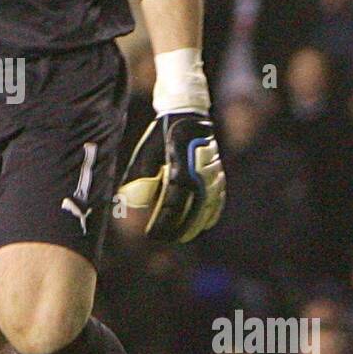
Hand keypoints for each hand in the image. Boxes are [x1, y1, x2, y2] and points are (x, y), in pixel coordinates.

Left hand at [116, 111, 224, 243]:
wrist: (188, 114)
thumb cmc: (162, 134)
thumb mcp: (146, 153)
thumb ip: (140, 178)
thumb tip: (133, 204)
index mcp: (181, 169)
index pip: (172, 205)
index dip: (163, 223)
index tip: (152, 234)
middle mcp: (200, 174)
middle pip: (191, 210)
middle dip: (178, 228)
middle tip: (165, 239)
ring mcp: (213, 174)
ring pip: (207, 208)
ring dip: (195, 225)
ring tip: (182, 236)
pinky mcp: (219, 173)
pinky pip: (219, 199)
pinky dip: (212, 213)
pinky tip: (203, 224)